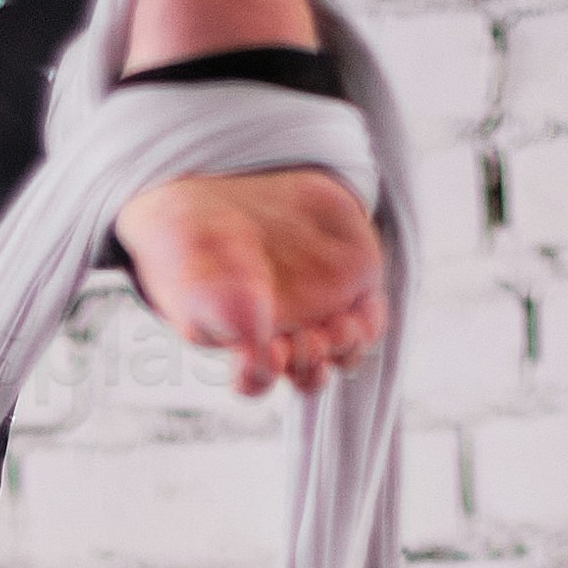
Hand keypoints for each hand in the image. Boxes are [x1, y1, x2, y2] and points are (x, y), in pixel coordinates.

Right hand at [118, 163, 383, 398]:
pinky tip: (360, 310)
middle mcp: (286, 335)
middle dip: (309, 365)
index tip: (266, 351)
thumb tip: (257, 336)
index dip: (260, 374)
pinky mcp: (350, 276)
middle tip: (305, 341)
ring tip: (338, 330)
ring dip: (344, 348)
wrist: (223, 188)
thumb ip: (222, 309)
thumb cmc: (199, 242)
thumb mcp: (196, 271)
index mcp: (244, 345)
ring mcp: (322, 309)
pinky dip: (369, 321)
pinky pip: (370, 316)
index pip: (255, 379)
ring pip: (343, 352)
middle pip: (307, 373)